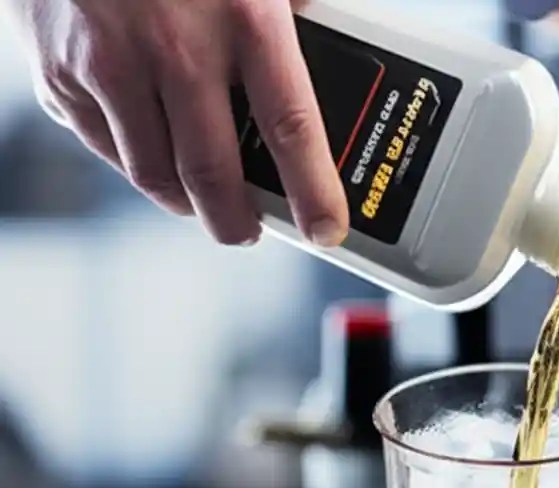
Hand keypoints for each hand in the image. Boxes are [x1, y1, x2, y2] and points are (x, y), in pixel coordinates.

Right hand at [4, 0, 347, 246]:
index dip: (313, 191)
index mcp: (244, 17)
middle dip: (236, 221)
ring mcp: (112, 64)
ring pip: (153, 173)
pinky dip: (133, 162)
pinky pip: (106, 146)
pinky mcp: (62, 74)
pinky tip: (152, 152)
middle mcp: (177, 47)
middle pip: (213, 174)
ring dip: (184, 201)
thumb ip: (293, 6)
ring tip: (203, 201)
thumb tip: (331, 33)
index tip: (325, 229)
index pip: (292, 127)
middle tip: (249, 231)